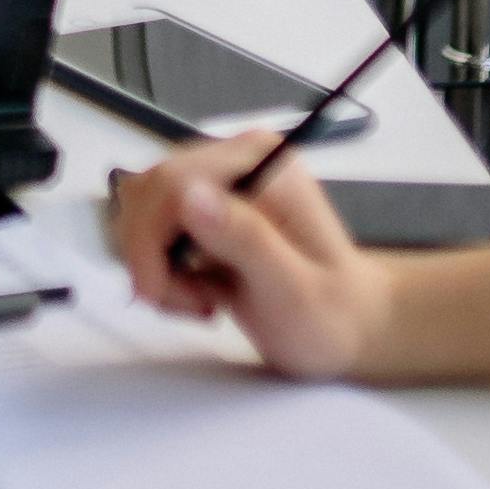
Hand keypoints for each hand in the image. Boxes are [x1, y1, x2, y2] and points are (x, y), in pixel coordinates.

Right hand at [101, 132, 397, 375]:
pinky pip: (150, 231)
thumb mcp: (294, 289)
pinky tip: (200, 293)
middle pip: (148, 192)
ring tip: (201, 300)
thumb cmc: (331, 315)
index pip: (172, 181)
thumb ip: (246, 239)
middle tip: (191, 304)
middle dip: (151, 256)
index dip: (149, 237)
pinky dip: (161, 270)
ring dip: (155, 266)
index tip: (156, 294)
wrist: (349, 327)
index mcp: (260, 163)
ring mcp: (216, 184)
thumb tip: (189, 196)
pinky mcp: (202, 210)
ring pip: (140, 211)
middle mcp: (234, 161)